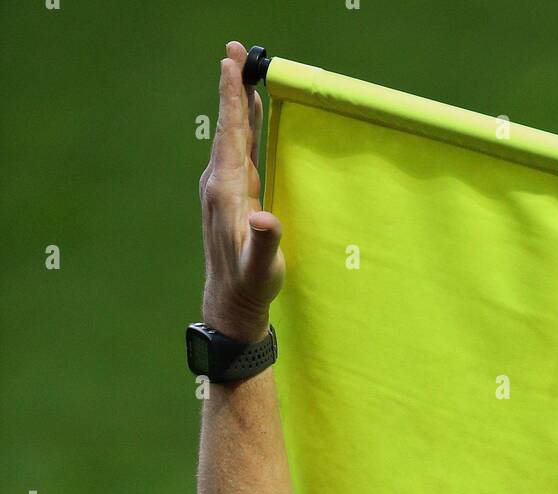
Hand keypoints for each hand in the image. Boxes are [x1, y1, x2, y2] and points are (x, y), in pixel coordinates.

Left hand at [199, 41, 283, 342]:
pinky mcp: (229, 197)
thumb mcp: (261, 266)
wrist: (231, 304)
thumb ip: (264, 242)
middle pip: (228, 126)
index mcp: (226, 191)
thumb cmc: (251, 286)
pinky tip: (249, 119)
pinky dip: (243, 128)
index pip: (231, 134)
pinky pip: (237, 152)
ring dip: (238, 104)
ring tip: (244, 74)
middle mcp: (218, 183)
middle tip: (235, 51)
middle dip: (232, 88)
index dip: (232, 98)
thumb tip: (264, 218)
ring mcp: (222, 189)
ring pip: (233, 136)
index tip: (231, 64)